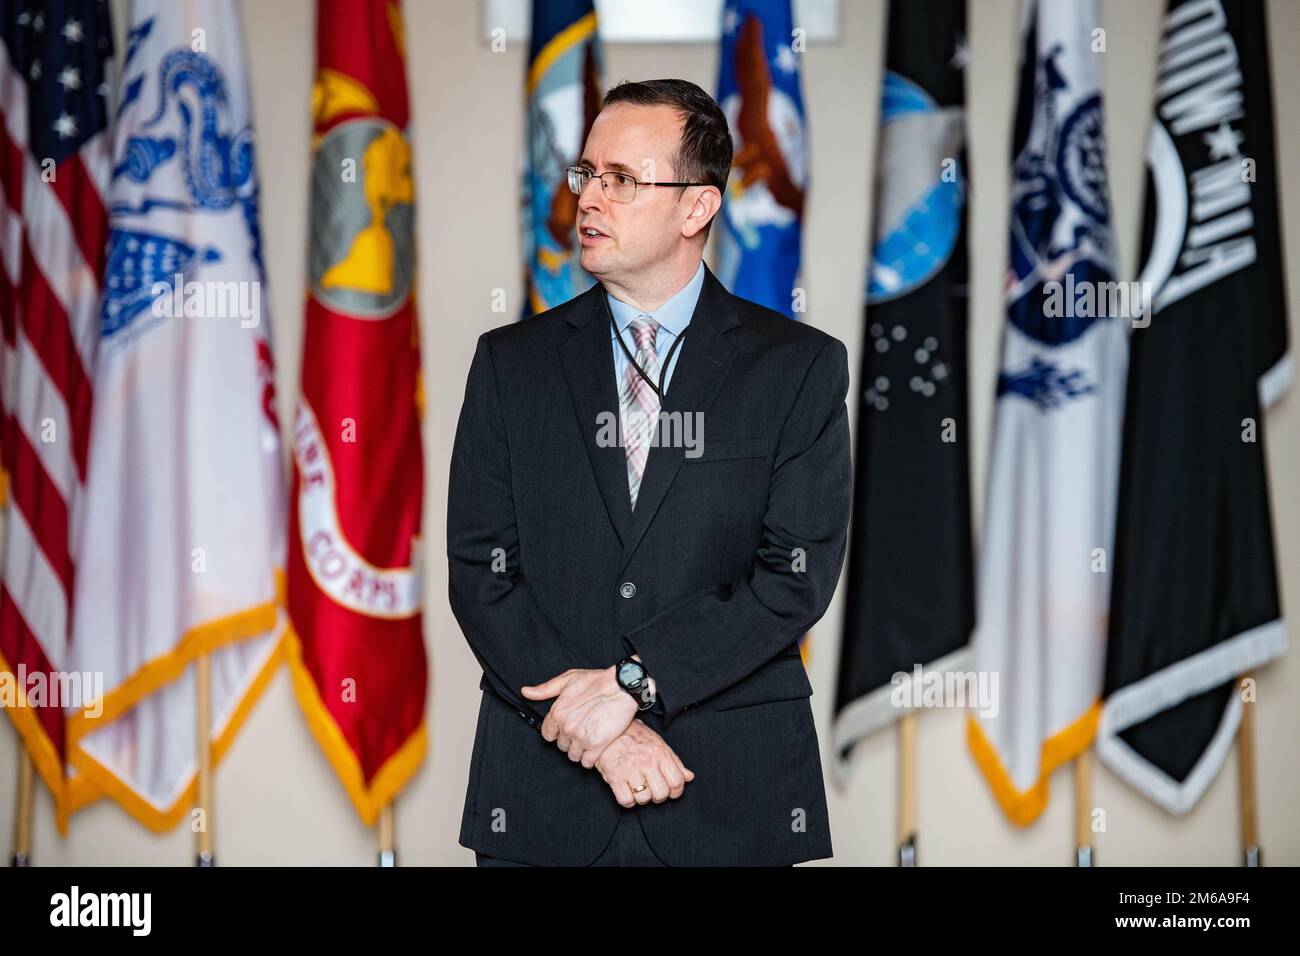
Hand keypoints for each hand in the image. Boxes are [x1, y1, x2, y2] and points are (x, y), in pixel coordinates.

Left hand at [522, 666, 638, 766]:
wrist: (622, 686)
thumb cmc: (597, 681)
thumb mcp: (568, 679)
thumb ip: (545, 689)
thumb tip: (526, 692)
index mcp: (557, 713)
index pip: (547, 734)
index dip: (556, 731)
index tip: (565, 727)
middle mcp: (566, 728)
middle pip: (561, 745)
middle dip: (570, 739)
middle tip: (582, 730)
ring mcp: (581, 738)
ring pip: (573, 756)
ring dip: (580, 750)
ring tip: (589, 738)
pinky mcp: (597, 746)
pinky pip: (587, 763)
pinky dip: (590, 758)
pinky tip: (595, 748)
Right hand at [595, 719, 694, 807]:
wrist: (608, 728)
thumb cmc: (634, 735)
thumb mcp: (658, 743)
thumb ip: (675, 762)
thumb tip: (689, 777)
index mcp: (660, 754)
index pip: (677, 782)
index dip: (676, 791)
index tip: (671, 791)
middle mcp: (646, 762)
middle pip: (661, 794)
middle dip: (659, 796)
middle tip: (653, 790)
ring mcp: (630, 770)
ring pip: (644, 799)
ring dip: (642, 798)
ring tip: (638, 788)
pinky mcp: (614, 777)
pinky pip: (626, 801)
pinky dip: (627, 800)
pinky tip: (627, 791)